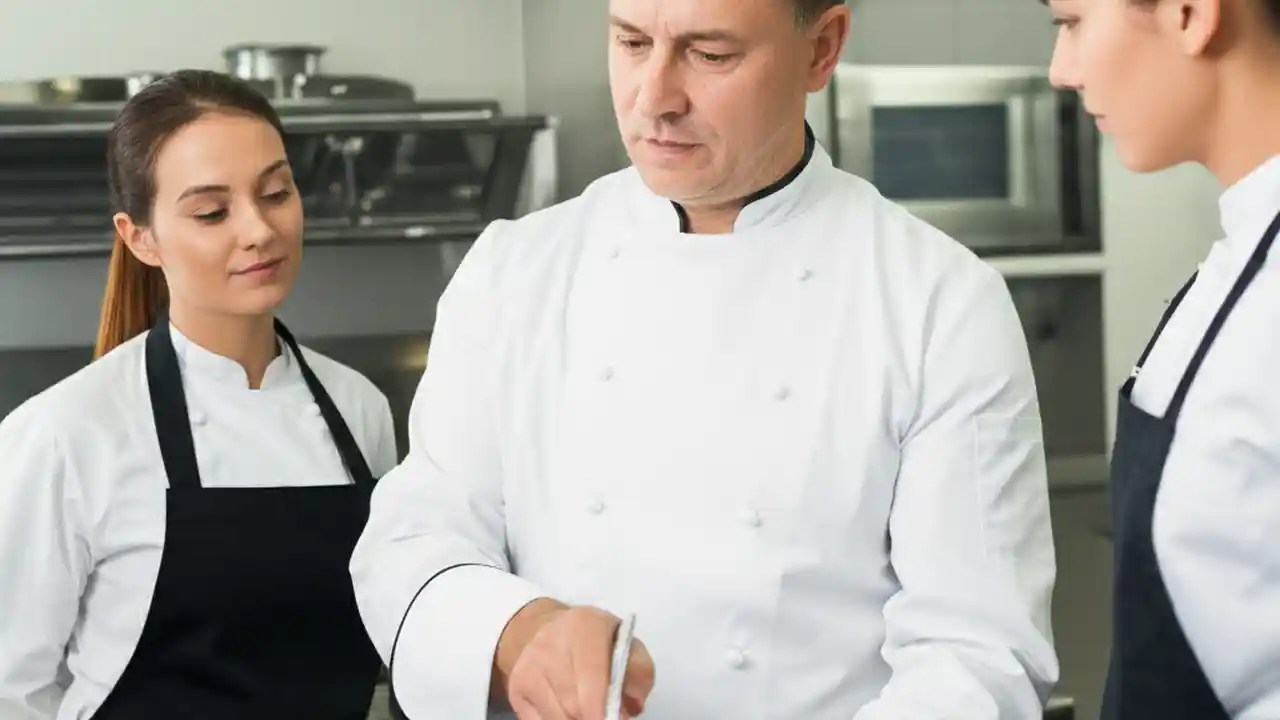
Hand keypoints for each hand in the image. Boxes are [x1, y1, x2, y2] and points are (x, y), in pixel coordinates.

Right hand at [493, 600, 655, 719]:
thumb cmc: (594, 640)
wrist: (545, 630)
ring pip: (557, 716)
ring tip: (587, 708)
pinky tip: (566, 709)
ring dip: (576, 719)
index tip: (613, 719)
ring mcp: (528, 667)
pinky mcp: (515, 688)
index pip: (592, 675)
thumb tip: (632, 706)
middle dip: (595, 717)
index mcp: (584, 626)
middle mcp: (549, 644)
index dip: (602, 707)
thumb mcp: (626, 642)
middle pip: (574, 703)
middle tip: (607, 716)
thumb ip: (639, 671)